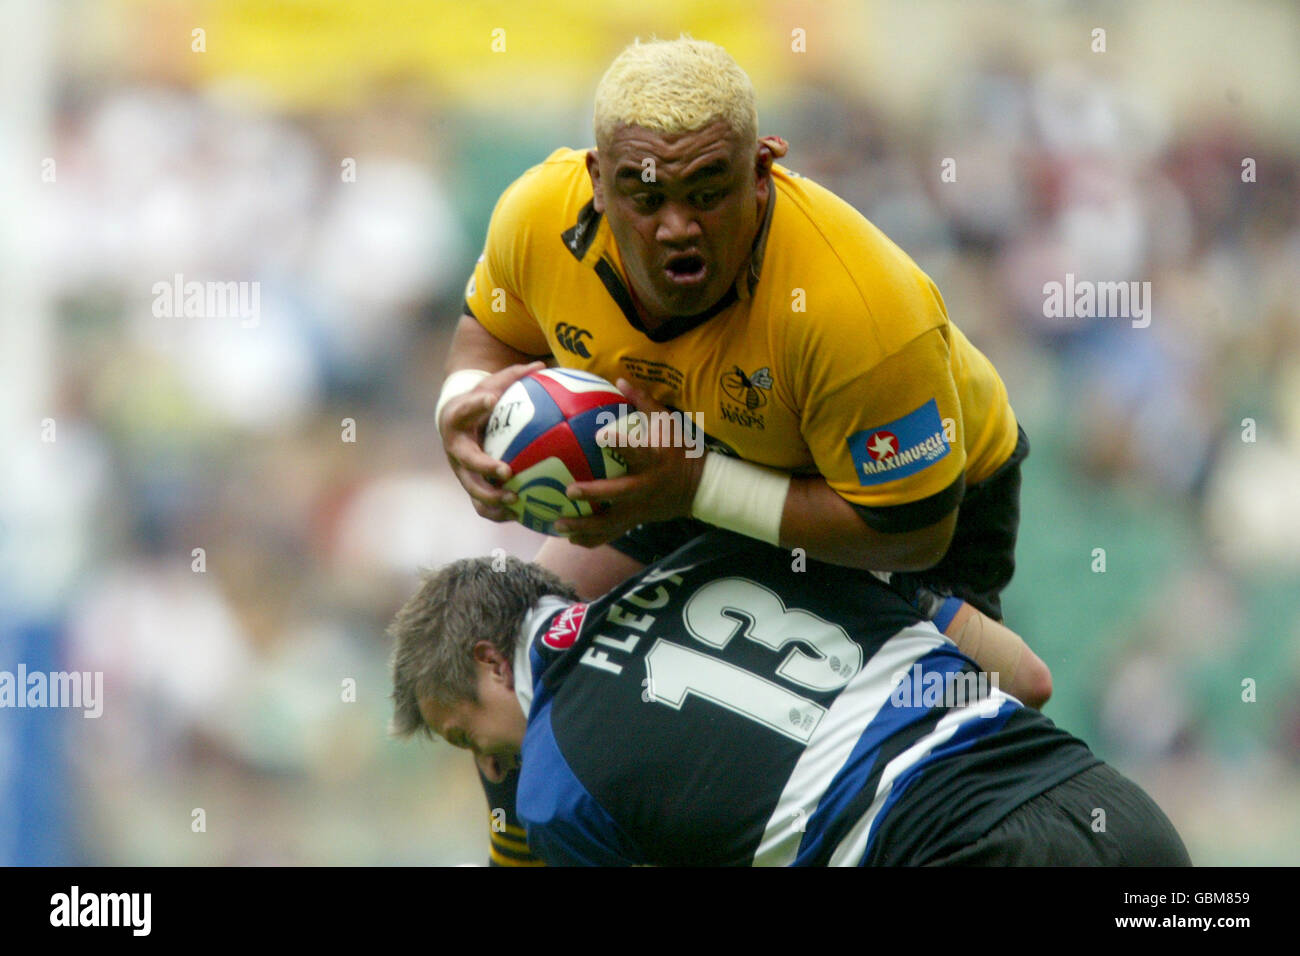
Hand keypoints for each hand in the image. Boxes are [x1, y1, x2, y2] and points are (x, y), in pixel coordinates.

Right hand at [439, 361, 545, 520]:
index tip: (491, 400)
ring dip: (491, 498)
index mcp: (457, 419)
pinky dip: (499, 513)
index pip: (463, 409)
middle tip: (507, 470)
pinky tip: (523, 515)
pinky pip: (483, 506)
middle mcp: (455, 448)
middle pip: (465, 461)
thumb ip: (513, 376)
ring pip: (472, 489)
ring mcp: (461, 471)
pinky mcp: (471, 486)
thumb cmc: (479, 400)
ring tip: (516, 500)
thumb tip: (542, 364)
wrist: (454, 423)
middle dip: (484, 467)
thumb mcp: (491, 385)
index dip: (476, 405)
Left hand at [555, 378, 705, 546]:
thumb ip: (643, 403)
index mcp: (653, 459)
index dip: (619, 443)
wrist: (701, 487)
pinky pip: (611, 534)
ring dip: (584, 526)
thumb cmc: (681, 450)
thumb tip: (620, 379)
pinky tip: (570, 539)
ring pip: (611, 522)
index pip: (636, 449)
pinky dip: (591, 539)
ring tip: (558, 524)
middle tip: (568, 491)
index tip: (598, 436)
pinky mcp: (637, 521)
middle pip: (617, 493)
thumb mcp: (668, 424)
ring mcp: (640, 508)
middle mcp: (645, 486)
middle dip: (593, 494)